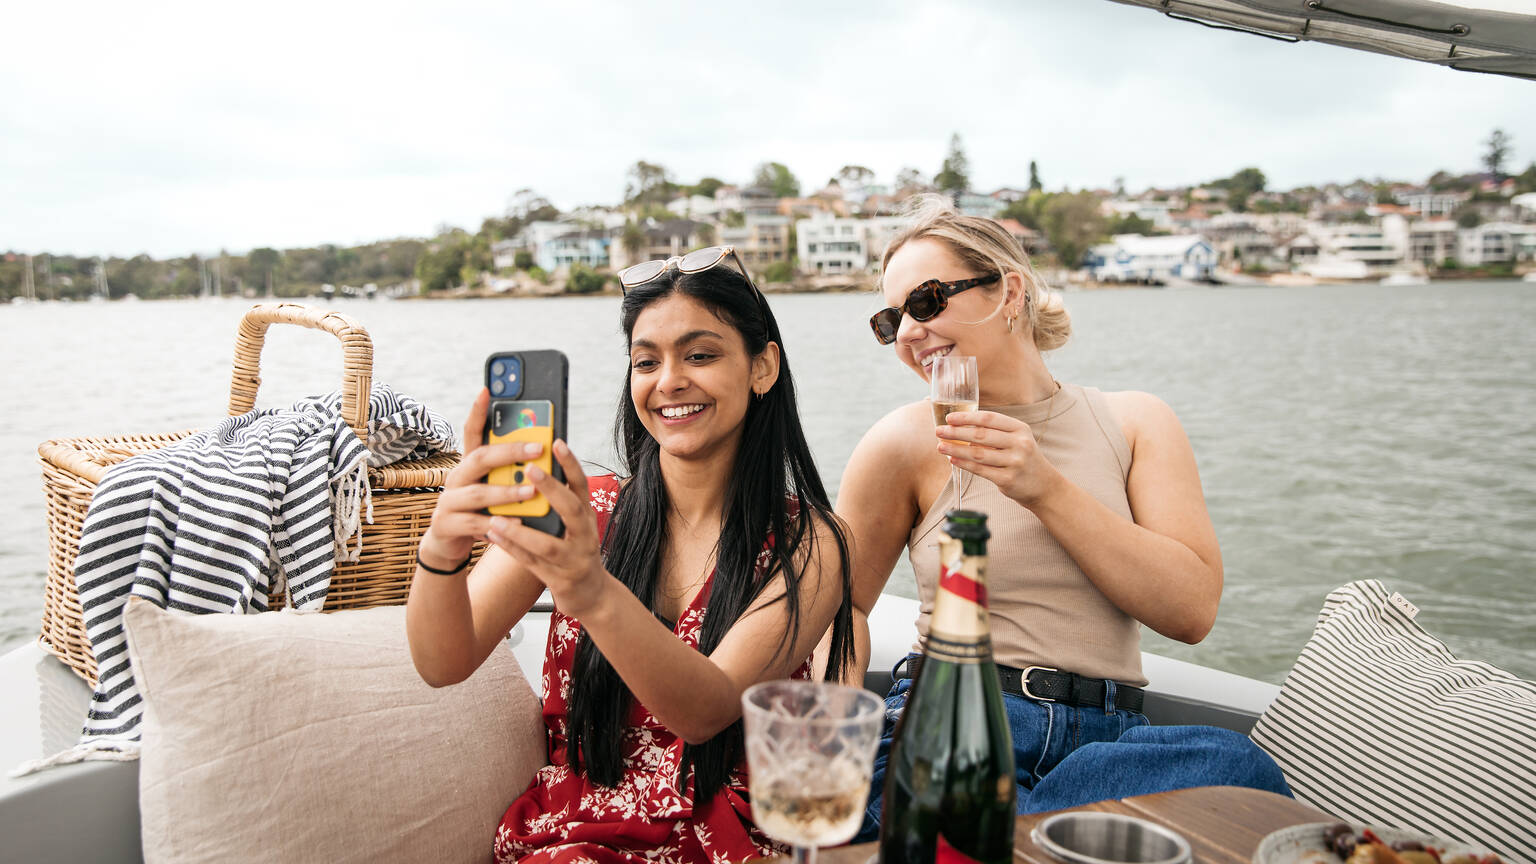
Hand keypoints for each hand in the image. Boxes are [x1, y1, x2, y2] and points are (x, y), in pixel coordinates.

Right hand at [417, 389, 542, 570]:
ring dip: (507, 491)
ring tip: (531, 491)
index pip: (472, 432)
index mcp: (469, 464)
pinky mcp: (447, 525)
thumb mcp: (494, 488)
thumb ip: (510, 472)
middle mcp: (456, 477)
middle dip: (511, 452)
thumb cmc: (481, 510)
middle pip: (480, 458)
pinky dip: (498, 523)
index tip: (487, 390)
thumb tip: (545, 450)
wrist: (451, 544)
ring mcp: (448, 501)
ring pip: (478, 492)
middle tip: (538, 449)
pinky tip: (518, 523)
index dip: (478, 411)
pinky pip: (474, 523)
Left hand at [486, 440, 611, 617]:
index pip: (582, 486)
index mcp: (588, 517)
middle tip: (531, 470)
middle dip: (552, 489)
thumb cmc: (576, 552)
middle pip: (572, 510)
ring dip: (522, 531)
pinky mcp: (560, 580)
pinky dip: (513, 550)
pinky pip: (532, 564)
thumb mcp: (575, 526)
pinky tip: (494, 537)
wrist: (592, 594)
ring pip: (549, 544)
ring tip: (497, 517)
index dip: (571, 464)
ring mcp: (575, 560)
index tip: (556, 442)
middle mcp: (586, 536)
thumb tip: (532, 471)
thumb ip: (559, 504)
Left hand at [936, 409, 1060, 507]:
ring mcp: (1014, 462)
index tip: (950, 418)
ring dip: (955, 449)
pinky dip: (964, 464)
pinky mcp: (1008, 479)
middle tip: (939, 431)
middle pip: (981, 435)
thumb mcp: (1017, 439)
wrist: (1043, 485)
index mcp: (1020, 429)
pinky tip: (952, 459)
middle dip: (956, 432)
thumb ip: (994, 432)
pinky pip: (980, 470)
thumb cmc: (1023, 458)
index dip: (967, 417)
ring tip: (940, 446)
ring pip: (978, 453)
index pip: (989, 419)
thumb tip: (960, 426)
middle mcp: (1019, 444)